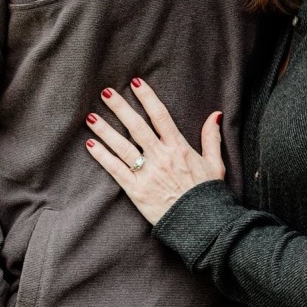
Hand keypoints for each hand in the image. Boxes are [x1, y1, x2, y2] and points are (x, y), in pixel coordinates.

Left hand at [85, 79, 223, 225]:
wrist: (202, 224)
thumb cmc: (208, 194)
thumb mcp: (215, 163)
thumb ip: (212, 138)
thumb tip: (215, 115)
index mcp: (178, 148)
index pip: (160, 116)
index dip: (147, 98)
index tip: (136, 83)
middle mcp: (161, 157)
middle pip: (136, 126)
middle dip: (120, 108)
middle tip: (106, 93)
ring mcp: (147, 173)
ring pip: (122, 146)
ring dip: (105, 130)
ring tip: (91, 117)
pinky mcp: (136, 191)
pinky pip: (116, 170)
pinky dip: (103, 157)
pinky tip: (91, 145)